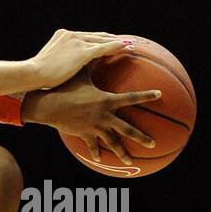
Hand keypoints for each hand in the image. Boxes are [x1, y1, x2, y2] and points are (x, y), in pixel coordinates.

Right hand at [22, 67, 161, 165]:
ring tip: (132, 162)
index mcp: (107, 100)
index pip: (131, 97)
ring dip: (123, 153)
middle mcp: (104, 116)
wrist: (50, 106)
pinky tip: (100, 160)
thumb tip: (99, 49)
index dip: (147, 95)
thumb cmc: (65, 87)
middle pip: (127, 129)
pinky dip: (96, 152)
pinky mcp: (85, 134)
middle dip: (141, 137)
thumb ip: (92, 62)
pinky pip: (93, 145)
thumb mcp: (80, 73)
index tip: (160, 94)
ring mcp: (95, 127)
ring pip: (113, 142)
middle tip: (153, 143)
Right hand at [29, 30, 130, 89]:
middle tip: (125, 41)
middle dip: (111, 38)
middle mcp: (71, 35)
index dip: (99, 39)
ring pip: (102, 40)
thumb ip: (60, 60)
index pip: (85, 36)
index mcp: (63, 36)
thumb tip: (64, 68)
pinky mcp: (82, 52)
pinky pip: (104, 48)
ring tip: (131, 44)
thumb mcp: (50, 63)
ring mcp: (77, 42)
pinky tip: (127, 47)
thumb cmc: (38, 74)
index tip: (109, 41)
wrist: (33, 74)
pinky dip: (117, 46)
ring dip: (118, 42)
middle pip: (96, 36)